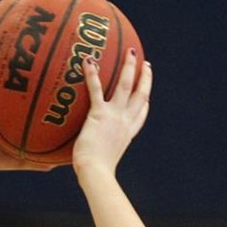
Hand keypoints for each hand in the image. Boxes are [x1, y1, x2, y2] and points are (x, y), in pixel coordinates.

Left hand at [72, 48, 149, 177]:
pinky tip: (89, 60)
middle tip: (146, 65)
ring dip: (130, 67)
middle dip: (145, 78)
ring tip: (131, 52)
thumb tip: (79, 167)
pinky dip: (92, 74)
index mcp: (127, 135)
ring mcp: (115, 116)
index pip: (140, 116)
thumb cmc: (94, 175)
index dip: (145, 104)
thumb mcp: (98, 164)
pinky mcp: (100, 113)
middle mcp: (125, 122)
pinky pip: (96, 88)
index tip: (147, 96)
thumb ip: (93, 158)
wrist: (96, 172)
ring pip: (126, 85)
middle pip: (141, 95)